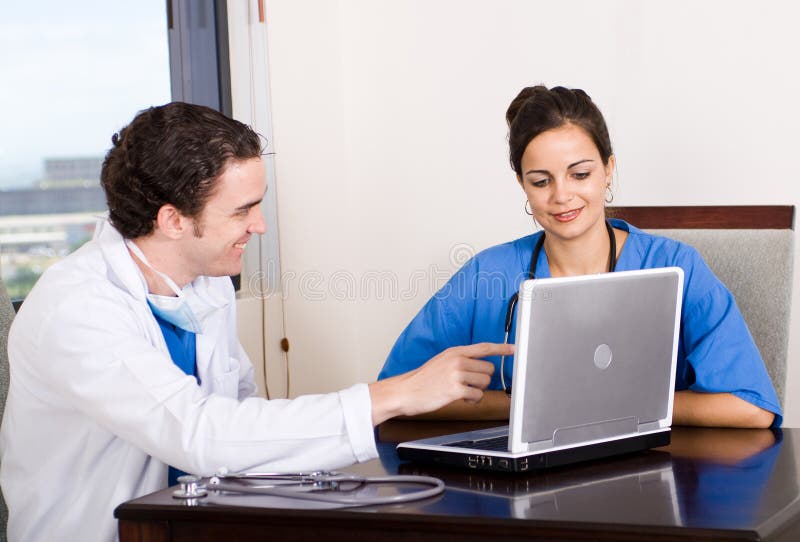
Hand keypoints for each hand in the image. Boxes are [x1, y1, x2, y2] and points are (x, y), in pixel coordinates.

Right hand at [368, 343, 513, 424]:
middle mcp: (456, 360)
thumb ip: (459, 360)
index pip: (483, 347)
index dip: (501, 348)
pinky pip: (477, 395)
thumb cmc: (423, 380)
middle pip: (489, 369)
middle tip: (470, 385)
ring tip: (463, 392)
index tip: (514, 349)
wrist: (406, 391)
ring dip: (477, 390)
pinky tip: (462, 399)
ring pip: (485, 382)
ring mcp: (456, 374)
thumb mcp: (441, 362)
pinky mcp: (455, 389)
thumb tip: (479, 367)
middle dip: (483, 379)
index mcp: (454, 352)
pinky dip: (472, 400)